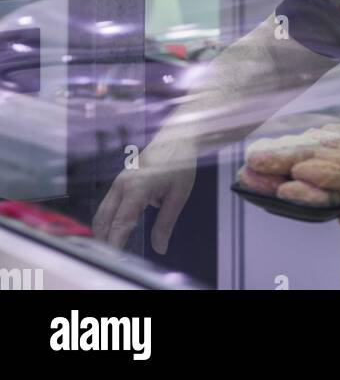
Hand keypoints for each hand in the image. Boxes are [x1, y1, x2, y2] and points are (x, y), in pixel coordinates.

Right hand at [92, 131, 196, 254]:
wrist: (178, 135)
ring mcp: (119, 181)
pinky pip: (108, 204)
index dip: (115, 243)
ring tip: (115, 249)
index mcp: (137, 187)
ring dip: (105, 230)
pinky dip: (109, 220)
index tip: (115, 260)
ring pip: (103, 212)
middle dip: (105, 240)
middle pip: (103, 219)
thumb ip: (166, 223)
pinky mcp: (121, 180)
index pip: (119, 222)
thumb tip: (160, 249)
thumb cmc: (181, 163)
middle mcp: (122, 184)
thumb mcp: (179, 195)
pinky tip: (121, 229)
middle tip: (114, 258)